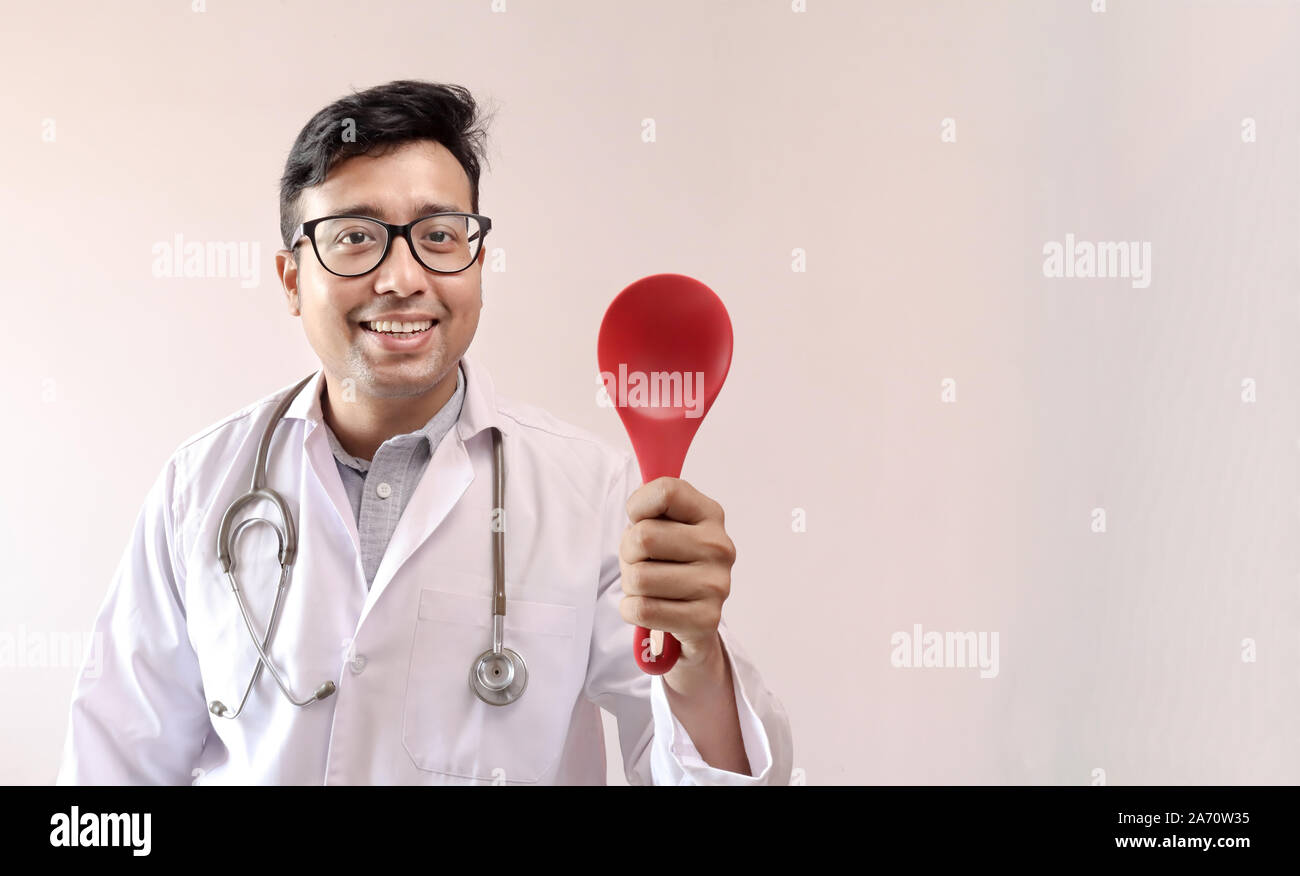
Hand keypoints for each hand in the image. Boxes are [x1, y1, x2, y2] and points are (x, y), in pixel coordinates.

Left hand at [618, 476, 736, 664]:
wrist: (690, 615)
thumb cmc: (668, 561)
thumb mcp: (662, 524)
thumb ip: (649, 505)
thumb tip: (636, 508)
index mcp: (710, 514)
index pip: (666, 491)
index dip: (638, 505)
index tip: (638, 520)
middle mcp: (719, 547)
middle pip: (643, 537)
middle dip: (627, 553)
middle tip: (639, 561)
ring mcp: (716, 585)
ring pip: (639, 577)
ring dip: (630, 585)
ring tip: (647, 586)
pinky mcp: (706, 619)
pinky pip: (644, 610)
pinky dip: (632, 609)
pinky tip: (648, 606)